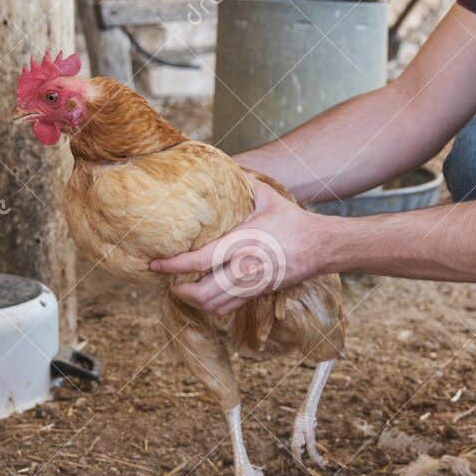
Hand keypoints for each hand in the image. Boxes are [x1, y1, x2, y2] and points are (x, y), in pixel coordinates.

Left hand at [149, 184, 331, 316]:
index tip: (155, 264)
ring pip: (214, 306)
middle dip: (179, 291)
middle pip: (202, 293)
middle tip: (168, 281)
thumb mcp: (267, 197)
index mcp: (242, 243)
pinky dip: (211, 307)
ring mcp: (252, 285)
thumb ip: (243, 184)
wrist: (320, 246)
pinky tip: (204, 296)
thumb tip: (224, 166)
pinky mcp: (258, 294)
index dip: (173, 265)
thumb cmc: (291, 220)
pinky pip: (228, 309)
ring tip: (182, 290)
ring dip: (193, 302)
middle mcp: (245, 268)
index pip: (199, 261)